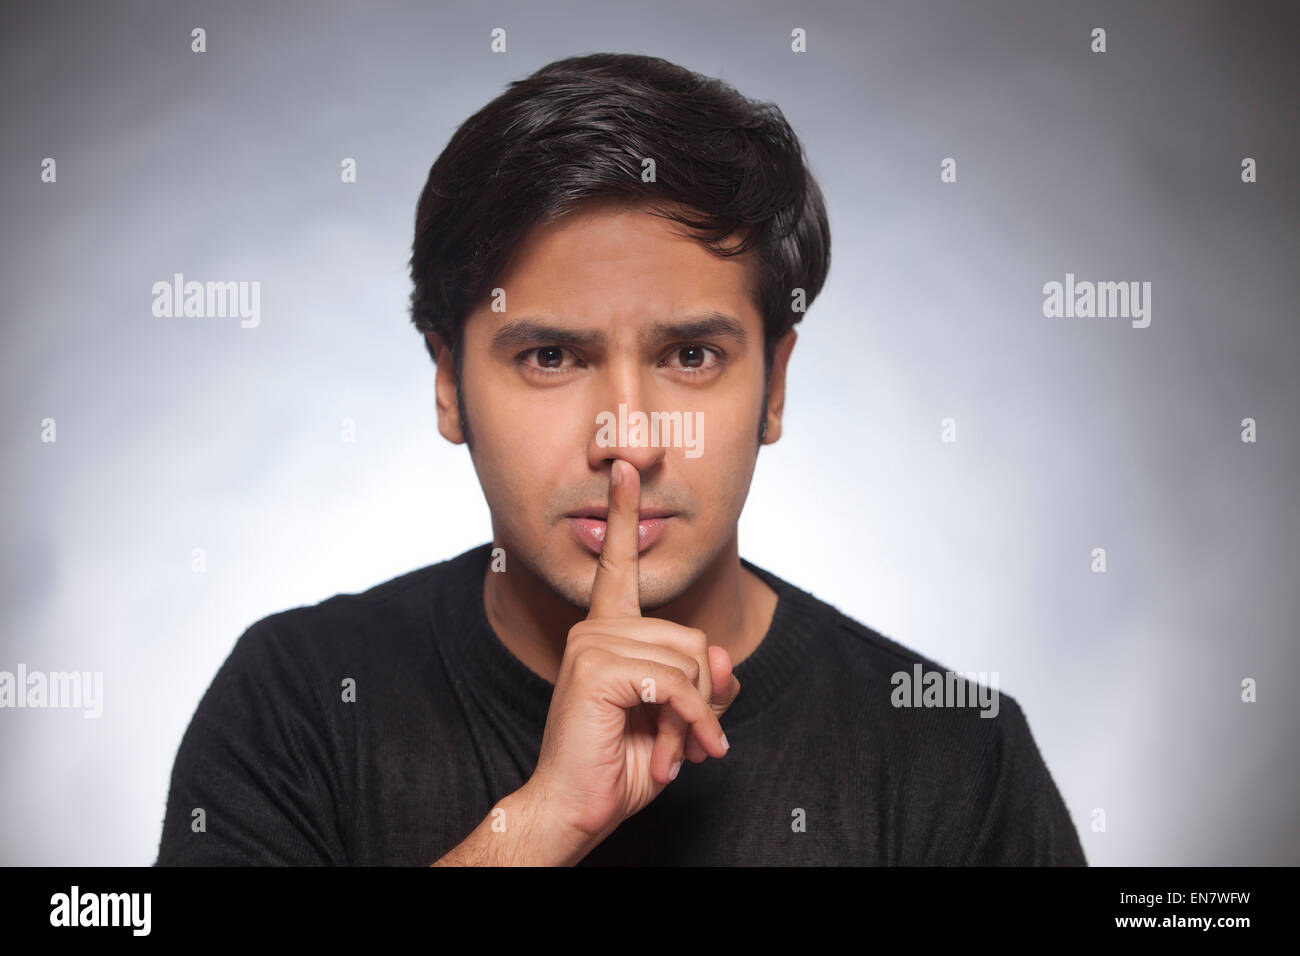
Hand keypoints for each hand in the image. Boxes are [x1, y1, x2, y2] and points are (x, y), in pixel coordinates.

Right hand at [528, 458, 740, 847]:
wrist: (577, 809)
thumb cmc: (620, 765)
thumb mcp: (679, 720)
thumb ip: (704, 683)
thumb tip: (722, 654)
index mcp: (607, 632)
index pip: (619, 565)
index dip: (625, 514)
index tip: (627, 467)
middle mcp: (595, 629)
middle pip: (692, 639)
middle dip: (701, 699)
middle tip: (683, 743)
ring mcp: (591, 644)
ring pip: (689, 661)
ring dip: (693, 719)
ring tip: (669, 752)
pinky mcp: (596, 668)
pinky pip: (675, 684)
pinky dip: (688, 725)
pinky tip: (671, 755)